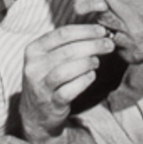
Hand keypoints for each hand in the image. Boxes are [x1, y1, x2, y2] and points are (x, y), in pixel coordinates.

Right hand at [20, 23, 116, 139]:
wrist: (35, 113)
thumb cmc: (48, 78)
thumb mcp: (48, 58)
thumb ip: (67, 45)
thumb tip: (98, 33)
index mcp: (33, 50)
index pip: (62, 34)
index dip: (85, 31)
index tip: (102, 31)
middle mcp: (34, 67)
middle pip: (67, 51)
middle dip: (92, 45)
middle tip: (109, 44)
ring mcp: (41, 86)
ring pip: (67, 70)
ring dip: (87, 63)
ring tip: (97, 62)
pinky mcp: (51, 102)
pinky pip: (71, 89)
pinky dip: (84, 80)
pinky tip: (91, 76)